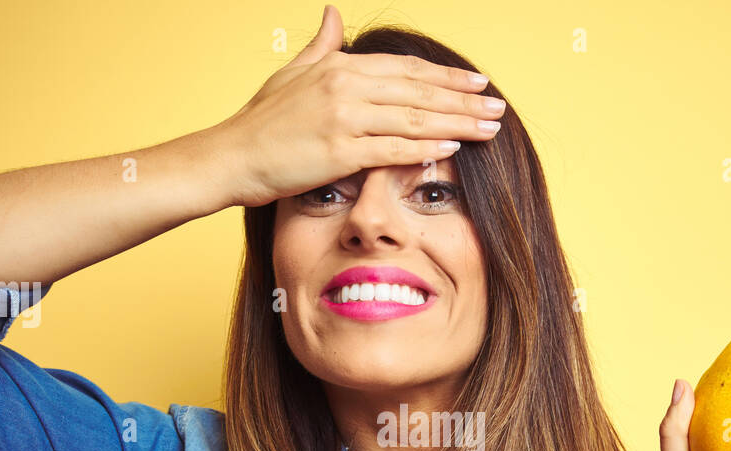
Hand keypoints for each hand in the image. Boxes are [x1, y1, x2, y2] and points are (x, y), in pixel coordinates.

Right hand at [213, 4, 504, 207]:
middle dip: (463, 100)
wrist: (232, 156)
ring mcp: (343, 119)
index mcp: (340, 67)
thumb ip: (321, 45)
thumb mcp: (292, 72)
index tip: (478, 84)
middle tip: (498, 108)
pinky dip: (424, 149)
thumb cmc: (261, 121)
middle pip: (419, 93)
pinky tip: (451, 148)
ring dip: (456, 124)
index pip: (406, 70)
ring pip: (414, 120)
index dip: (446, 77)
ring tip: (488, 130)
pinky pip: (392, 149)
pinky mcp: (338, 152)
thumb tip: (332, 13)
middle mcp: (346, 87)